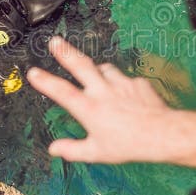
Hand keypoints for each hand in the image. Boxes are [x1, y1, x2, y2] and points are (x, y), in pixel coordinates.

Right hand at [26, 36, 171, 163]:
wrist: (162, 134)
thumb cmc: (129, 145)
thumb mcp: (96, 153)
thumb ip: (72, 150)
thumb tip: (54, 149)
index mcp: (90, 109)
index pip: (62, 92)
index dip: (45, 81)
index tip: (33, 72)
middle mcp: (103, 92)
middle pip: (81, 65)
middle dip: (66, 52)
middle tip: (56, 42)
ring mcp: (122, 84)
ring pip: (105, 69)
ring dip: (98, 72)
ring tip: (98, 81)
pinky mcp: (138, 82)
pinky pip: (126, 80)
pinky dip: (122, 85)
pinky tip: (126, 97)